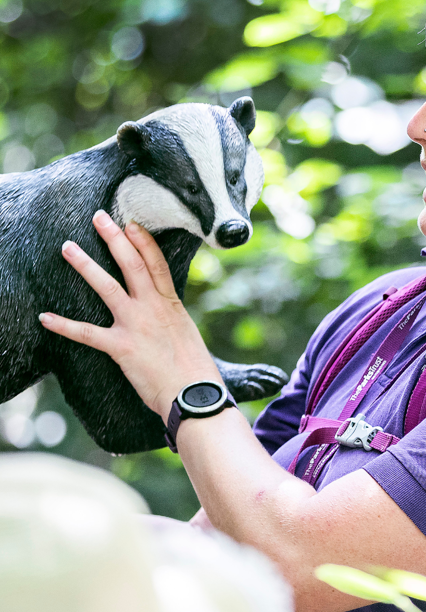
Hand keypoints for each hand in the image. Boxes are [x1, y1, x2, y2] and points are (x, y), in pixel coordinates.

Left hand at [39, 210, 221, 421]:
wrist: (193, 392)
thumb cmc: (193, 368)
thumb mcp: (184, 332)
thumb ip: (169, 317)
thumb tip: (161, 313)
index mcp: (170, 304)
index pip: (156, 263)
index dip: (142, 241)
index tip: (130, 222)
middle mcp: (153, 308)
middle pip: (131, 264)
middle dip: (114, 238)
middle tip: (99, 218)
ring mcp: (136, 325)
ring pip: (107, 287)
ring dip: (85, 266)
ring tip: (68, 247)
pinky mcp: (122, 347)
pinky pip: (87, 333)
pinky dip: (64, 326)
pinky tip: (45, 317)